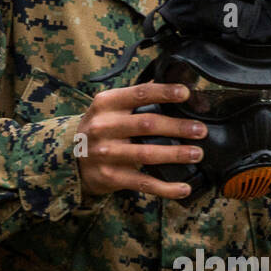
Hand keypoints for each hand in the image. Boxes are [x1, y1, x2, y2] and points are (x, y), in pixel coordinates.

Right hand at [75, 82, 207, 198]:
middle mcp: (104, 127)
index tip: (186, 93)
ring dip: (175, 154)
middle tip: (200, 130)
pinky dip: (165, 187)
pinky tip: (184, 188)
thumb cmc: (100, 127)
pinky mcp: (110, 176)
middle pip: (147, 124)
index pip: (138, 94)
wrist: (70, 156)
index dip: (164, 93)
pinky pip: (142, 182)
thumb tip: (177, 82)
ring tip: (197, 154)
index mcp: (106, 104)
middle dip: (177, 127)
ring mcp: (105, 153)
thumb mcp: (110, 106)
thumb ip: (138, 96)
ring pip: (146, 154)